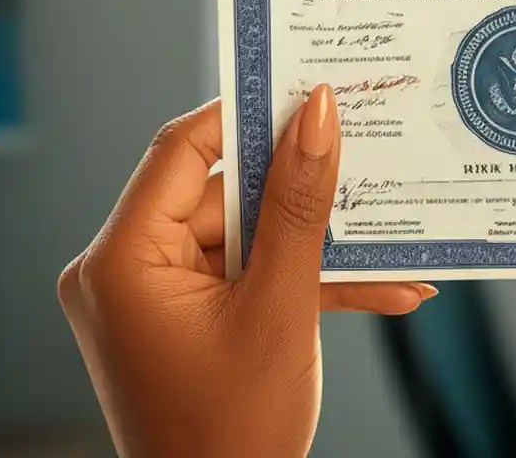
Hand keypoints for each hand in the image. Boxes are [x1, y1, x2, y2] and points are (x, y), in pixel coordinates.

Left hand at [58, 85, 435, 457]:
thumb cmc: (235, 432)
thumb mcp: (281, 307)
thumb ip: (300, 206)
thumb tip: (317, 116)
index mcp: (123, 261)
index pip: (182, 150)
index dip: (247, 115)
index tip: (309, 92)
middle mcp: (127, 271)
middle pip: (222, 194)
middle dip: (302, 191)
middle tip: (366, 160)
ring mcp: (157, 298)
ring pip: (248, 237)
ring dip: (319, 246)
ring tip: (392, 242)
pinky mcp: (187, 320)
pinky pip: (248, 278)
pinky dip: (304, 283)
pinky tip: (380, 289)